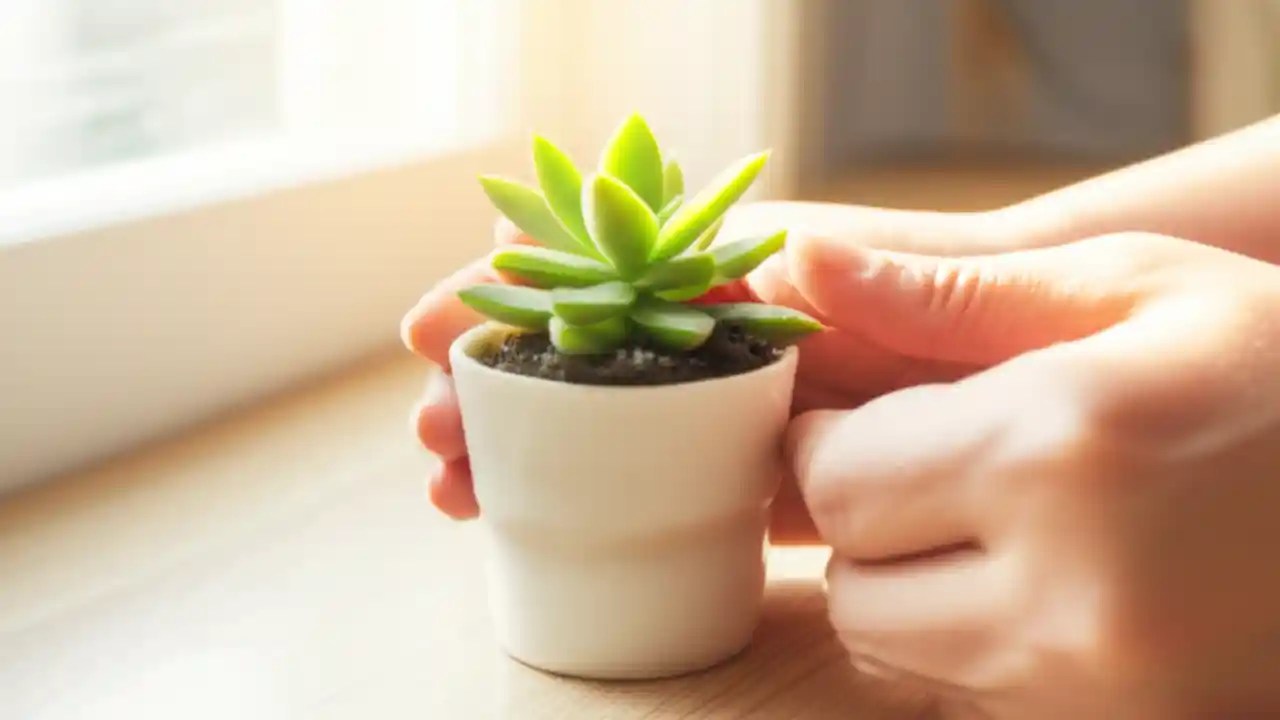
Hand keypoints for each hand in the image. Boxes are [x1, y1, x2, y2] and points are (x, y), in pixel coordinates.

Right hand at [400, 203, 1009, 538]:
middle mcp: (734, 336)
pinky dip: (607, 503)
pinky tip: (539, 525)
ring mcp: (744, 408)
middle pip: (590, 358)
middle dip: (501, 390)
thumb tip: (792, 258)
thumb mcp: (949, 275)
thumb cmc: (1000, 295)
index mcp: (754, 271)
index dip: (515, 295)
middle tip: (430, 432)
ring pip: (615, 428)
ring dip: (532, 454)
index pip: (606, 268)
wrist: (1060, 370)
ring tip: (459, 489)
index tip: (435, 322)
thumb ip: (874, 271)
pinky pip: (675, 487)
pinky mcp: (771, 475)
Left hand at [785, 232, 1279, 716]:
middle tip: (927, 466)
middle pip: (853, 582)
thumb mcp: (1130, 286)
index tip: (860, 417)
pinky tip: (1047, 581)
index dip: (828, 443)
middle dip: (866, 519)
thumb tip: (801, 260)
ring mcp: (1100, 688)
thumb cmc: (1279, 365)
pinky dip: (971, 645)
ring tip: (991, 521)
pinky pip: (968, 700)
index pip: (838, 478)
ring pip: (898, 652)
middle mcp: (1068, 590)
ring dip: (908, 586)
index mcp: (1058, 449)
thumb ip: (949, 290)